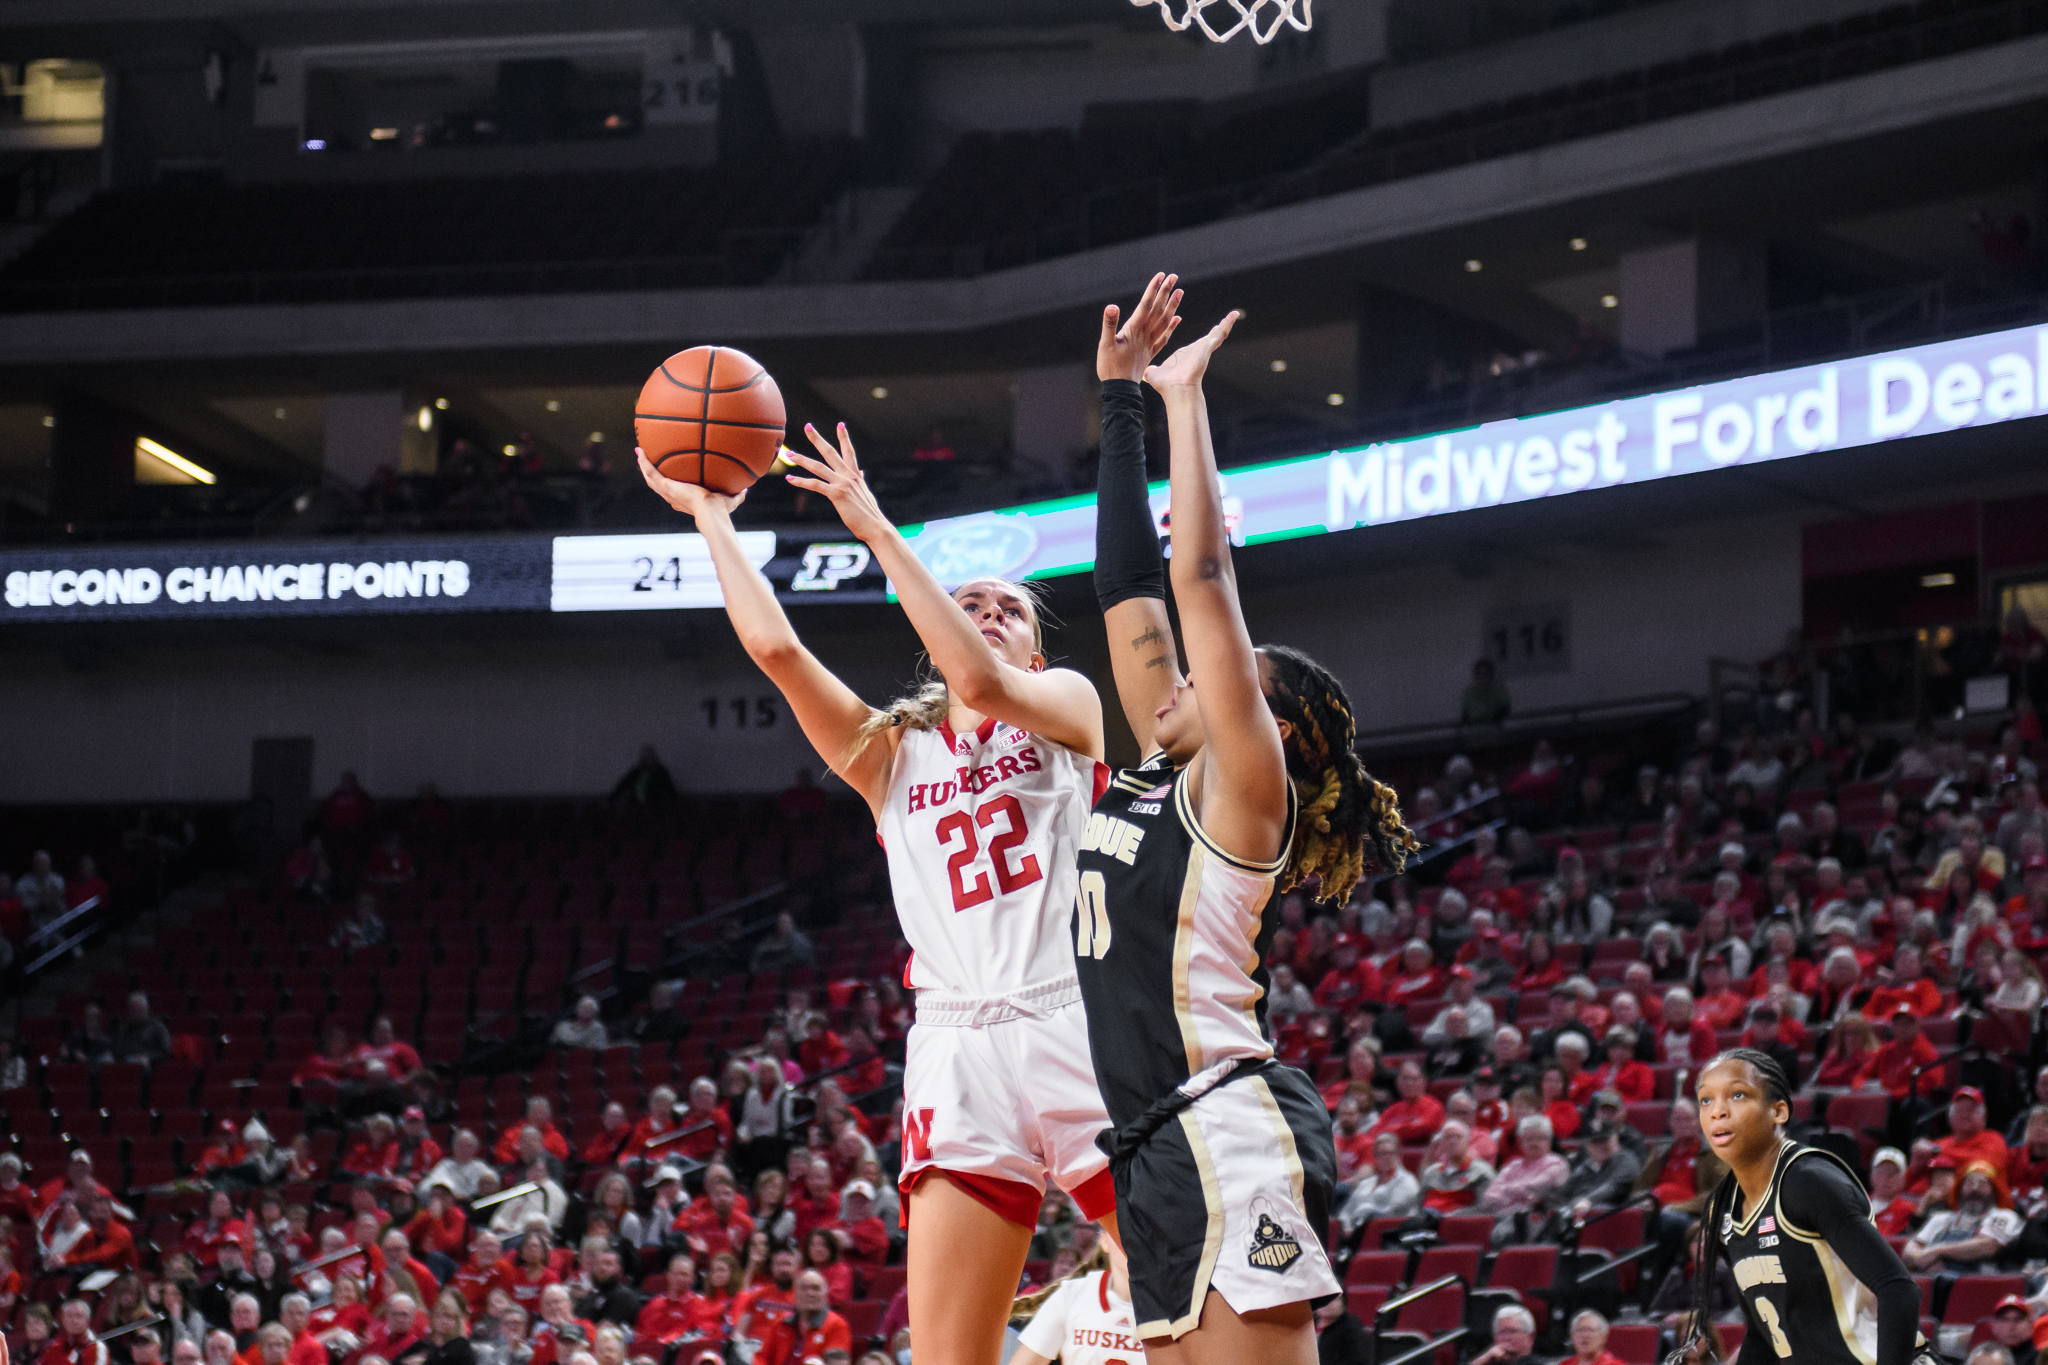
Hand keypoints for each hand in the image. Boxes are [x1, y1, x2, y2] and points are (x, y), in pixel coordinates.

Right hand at [638, 448, 746, 520]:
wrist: (711, 513)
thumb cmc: (720, 511)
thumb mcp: (730, 500)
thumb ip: (738, 495)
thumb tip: (747, 490)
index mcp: (683, 500)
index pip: (673, 490)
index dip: (667, 483)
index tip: (667, 474)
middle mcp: (672, 497)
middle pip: (657, 483)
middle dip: (651, 472)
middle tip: (646, 460)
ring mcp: (667, 492)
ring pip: (650, 478)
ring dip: (643, 465)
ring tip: (639, 452)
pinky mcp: (666, 486)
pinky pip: (651, 472)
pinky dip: (644, 462)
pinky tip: (640, 451)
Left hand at [784, 423, 890, 543]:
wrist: (876, 527)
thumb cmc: (869, 514)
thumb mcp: (865, 493)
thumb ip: (861, 481)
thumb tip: (861, 473)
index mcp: (856, 475)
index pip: (849, 451)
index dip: (844, 437)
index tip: (840, 424)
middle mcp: (849, 476)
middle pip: (831, 452)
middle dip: (818, 439)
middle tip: (808, 426)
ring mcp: (842, 484)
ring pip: (818, 467)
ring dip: (802, 459)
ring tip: (790, 453)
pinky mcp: (837, 495)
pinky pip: (815, 485)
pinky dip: (801, 481)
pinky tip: (790, 479)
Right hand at [1097, 271, 1183, 382]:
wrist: (1120, 389)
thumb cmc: (1110, 368)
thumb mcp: (1105, 345)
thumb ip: (1109, 325)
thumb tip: (1112, 307)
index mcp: (1134, 330)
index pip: (1146, 305)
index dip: (1153, 290)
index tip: (1162, 276)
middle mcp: (1144, 335)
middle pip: (1157, 310)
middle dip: (1165, 292)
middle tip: (1174, 276)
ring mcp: (1149, 344)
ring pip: (1164, 321)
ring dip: (1172, 306)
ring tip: (1179, 292)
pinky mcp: (1150, 352)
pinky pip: (1164, 338)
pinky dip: (1171, 327)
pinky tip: (1177, 318)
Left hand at [1145, 309, 1239, 392]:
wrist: (1177, 390)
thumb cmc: (1166, 386)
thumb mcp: (1155, 373)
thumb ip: (1152, 370)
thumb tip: (1147, 373)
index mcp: (1184, 356)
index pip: (1193, 346)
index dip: (1197, 340)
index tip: (1202, 331)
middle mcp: (1196, 352)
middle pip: (1209, 339)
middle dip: (1216, 330)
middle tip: (1223, 322)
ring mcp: (1204, 349)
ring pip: (1218, 334)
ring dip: (1225, 324)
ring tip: (1234, 315)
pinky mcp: (1208, 346)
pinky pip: (1221, 333)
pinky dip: (1228, 323)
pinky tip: (1235, 314)